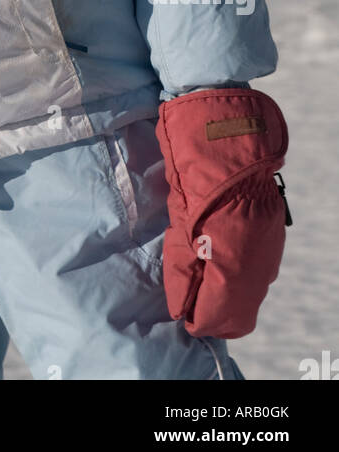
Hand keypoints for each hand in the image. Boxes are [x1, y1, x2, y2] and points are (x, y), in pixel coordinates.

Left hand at [156, 87, 288, 338]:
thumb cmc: (196, 174)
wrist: (230, 133)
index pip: (217, 318)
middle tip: (186, 290)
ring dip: (224, 286)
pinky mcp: (273, 231)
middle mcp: (259, 263)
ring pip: (248, 288)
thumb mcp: (178, 224)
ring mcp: (270, 247)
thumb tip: (181, 305)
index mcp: (233, 264)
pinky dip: (237, 266)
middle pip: (237, 311)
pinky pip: (256, 265)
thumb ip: (181, 270)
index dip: (195, 317)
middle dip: (211, 306)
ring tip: (199, 268)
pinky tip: (218, 247)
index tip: (180, 307)